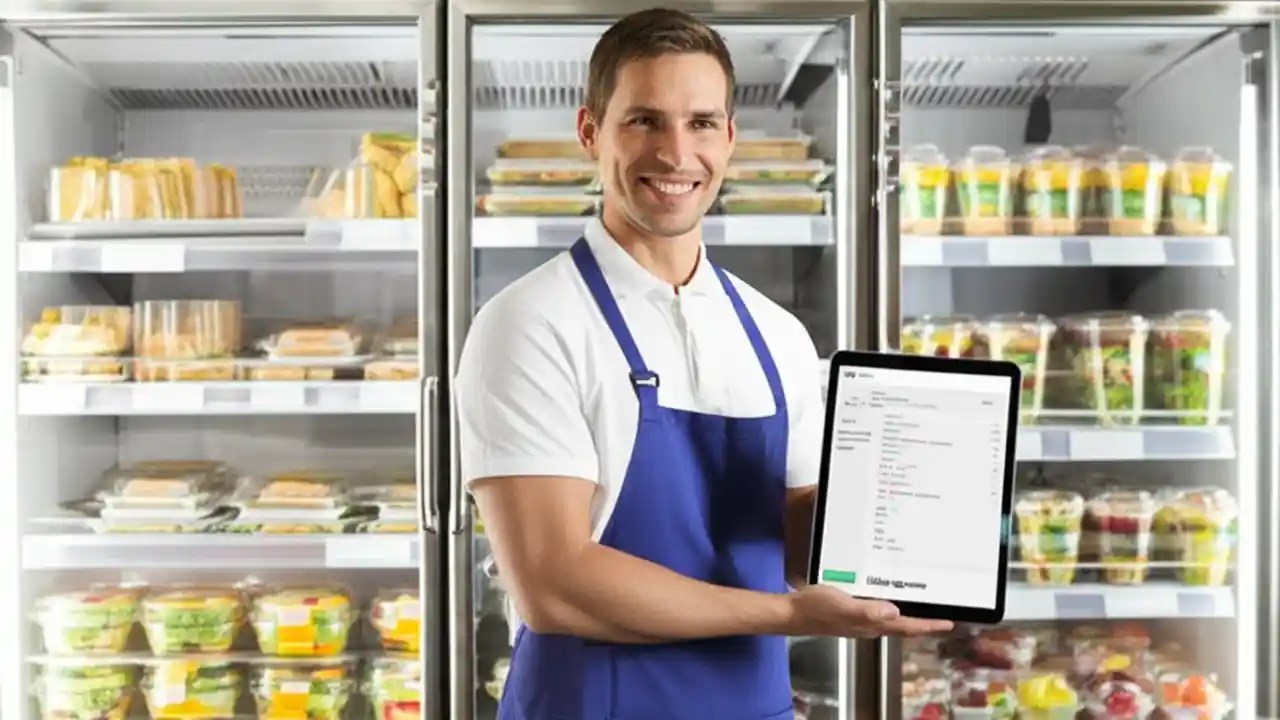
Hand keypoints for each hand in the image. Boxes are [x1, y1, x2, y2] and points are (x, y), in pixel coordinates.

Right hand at [784, 585, 953, 638]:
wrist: (791, 612)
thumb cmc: (815, 608)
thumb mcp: (841, 606)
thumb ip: (867, 611)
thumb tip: (894, 612)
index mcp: (871, 624)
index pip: (906, 627)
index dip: (928, 626)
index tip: (949, 623)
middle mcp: (869, 625)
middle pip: (903, 626)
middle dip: (923, 622)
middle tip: (942, 616)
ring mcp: (859, 620)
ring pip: (891, 619)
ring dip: (908, 615)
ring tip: (923, 606)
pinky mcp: (851, 612)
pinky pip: (878, 610)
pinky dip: (890, 606)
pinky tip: (888, 596)